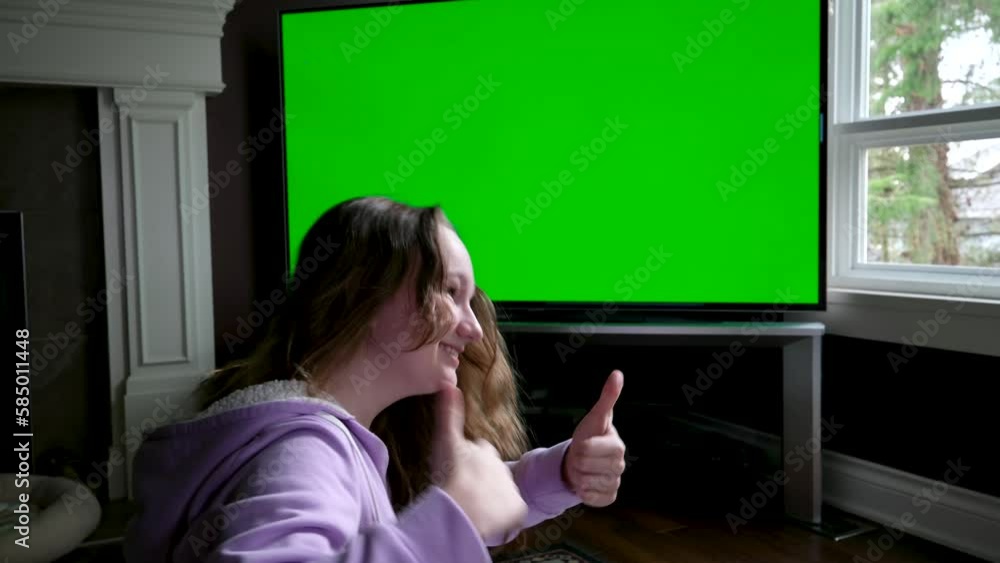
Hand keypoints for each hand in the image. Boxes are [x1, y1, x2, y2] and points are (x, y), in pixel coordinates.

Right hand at [431, 384, 527, 538]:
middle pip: (490, 476)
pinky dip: (503, 521)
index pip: (480, 454)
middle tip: (463, 495)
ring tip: (472, 512)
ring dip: (489, 503)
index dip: (469, 464)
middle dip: (480, 484)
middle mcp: (502, 467)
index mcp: (485, 451)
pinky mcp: (518, 510)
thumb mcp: (445, 440)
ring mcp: (511, 489)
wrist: (462, 507)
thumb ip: (448, 414)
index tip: (458, 472)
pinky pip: (511, 516)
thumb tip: (449, 383)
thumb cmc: (450, 474)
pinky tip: (487, 524)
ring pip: (499, 496)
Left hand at [563, 370, 626, 506]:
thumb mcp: (595, 416)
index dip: (578, 446)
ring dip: (577, 476)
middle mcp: (620, 466)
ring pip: (585, 482)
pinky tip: (585, 483)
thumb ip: (607, 397)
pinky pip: (590, 498)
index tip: (582, 442)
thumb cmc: (589, 435)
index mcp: (617, 446)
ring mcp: (615, 482)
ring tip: (582, 469)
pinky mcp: (609, 497)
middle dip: (576, 461)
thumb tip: (618, 373)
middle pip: (583, 465)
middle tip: (580, 457)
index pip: (586, 448)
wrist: (583, 458)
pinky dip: (583, 492)